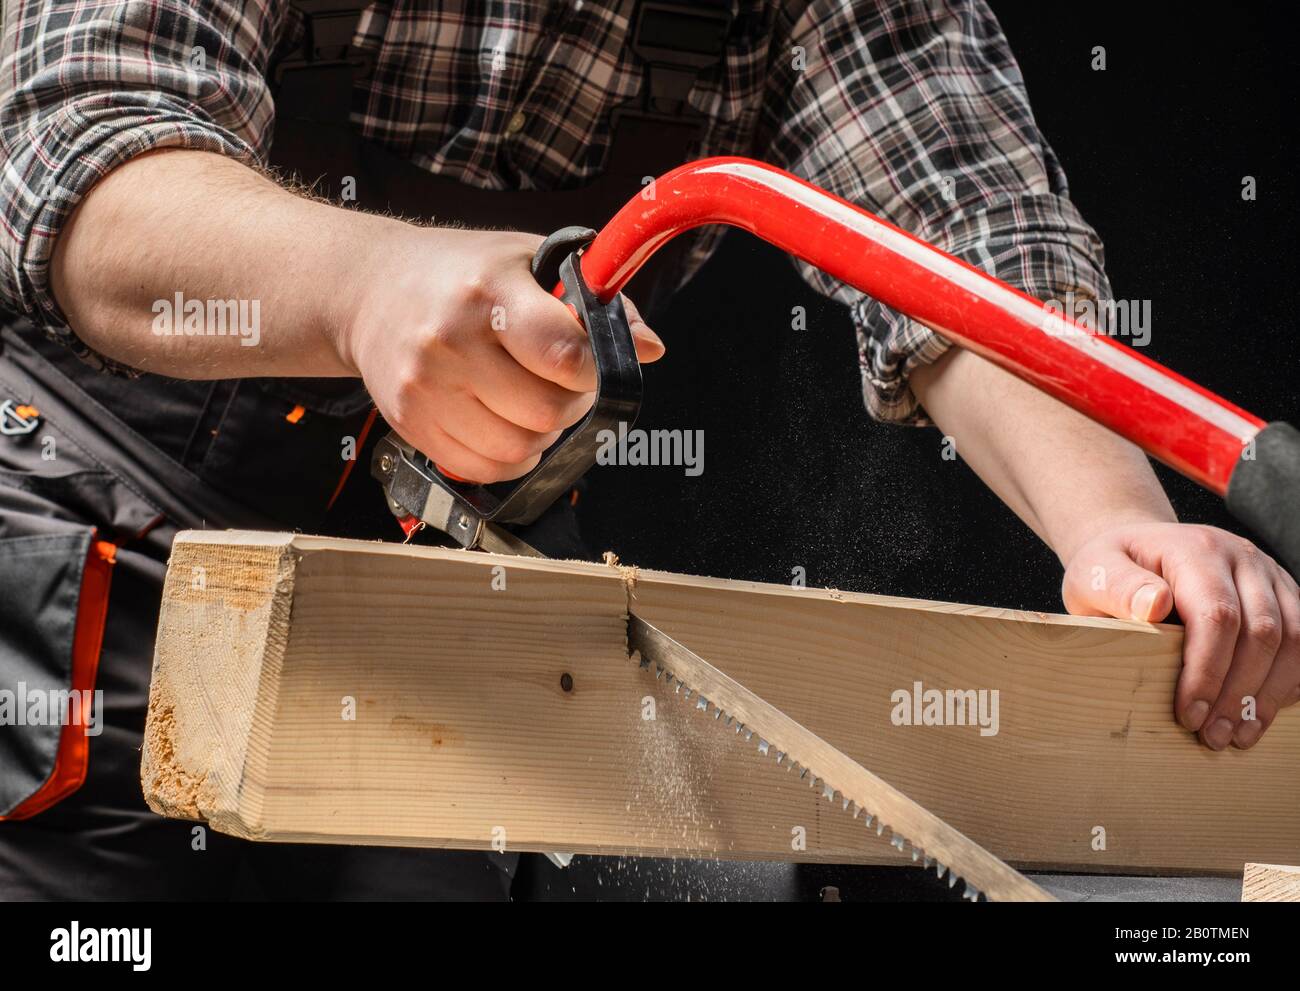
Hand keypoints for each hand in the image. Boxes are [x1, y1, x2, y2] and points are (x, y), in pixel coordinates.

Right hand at [341, 226, 663, 481]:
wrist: (370, 288)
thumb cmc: (462, 272)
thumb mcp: (531, 260)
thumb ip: (596, 302)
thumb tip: (650, 348)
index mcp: (489, 291)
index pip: (564, 356)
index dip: (595, 372)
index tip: (593, 366)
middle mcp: (450, 341)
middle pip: (546, 412)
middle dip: (572, 406)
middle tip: (564, 385)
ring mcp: (425, 388)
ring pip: (517, 449)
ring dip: (541, 435)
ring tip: (531, 402)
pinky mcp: (409, 423)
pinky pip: (481, 469)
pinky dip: (508, 458)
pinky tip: (505, 423)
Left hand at [1062, 522, 1299, 749]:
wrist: (1138, 544)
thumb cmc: (1112, 566)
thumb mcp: (1096, 571)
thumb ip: (1118, 587)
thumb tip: (1154, 606)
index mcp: (1195, 551)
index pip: (1217, 615)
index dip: (1208, 671)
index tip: (1189, 714)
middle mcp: (1240, 557)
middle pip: (1263, 632)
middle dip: (1240, 693)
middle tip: (1214, 737)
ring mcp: (1267, 574)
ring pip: (1293, 640)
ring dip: (1268, 695)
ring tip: (1239, 736)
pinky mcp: (1281, 593)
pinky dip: (1288, 682)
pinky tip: (1260, 713)